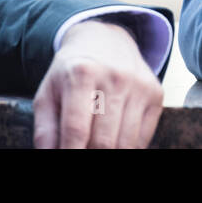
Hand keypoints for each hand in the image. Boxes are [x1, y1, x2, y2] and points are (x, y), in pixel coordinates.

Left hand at [32, 19, 163, 147]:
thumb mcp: (48, 94)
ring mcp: (139, 85)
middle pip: (103, 141)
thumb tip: (49, 156)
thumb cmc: (71, 74)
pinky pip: (143, 138)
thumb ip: (45, 130)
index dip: (70, 153)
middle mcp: (115, 77)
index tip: (66, 162)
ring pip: (126, 144)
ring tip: (94, 144)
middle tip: (82, 149)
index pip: (76, 130)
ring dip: (109, 152)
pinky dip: (127, 147)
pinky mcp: (156, 93)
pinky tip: (114, 138)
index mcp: (82, 73)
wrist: (105, 40)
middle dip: (90, 155)